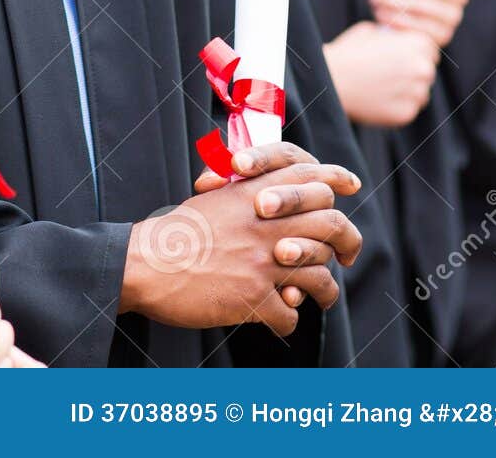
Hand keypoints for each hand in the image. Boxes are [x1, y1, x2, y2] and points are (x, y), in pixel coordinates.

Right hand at [121, 142, 361, 335]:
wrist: (144, 264)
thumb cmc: (175, 234)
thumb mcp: (214, 199)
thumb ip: (248, 195)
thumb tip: (277, 202)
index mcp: (254, 192)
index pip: (311, 177)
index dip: (336, 181)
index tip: (350, 187)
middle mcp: (266, 223)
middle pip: (331, 225)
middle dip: (347, 242)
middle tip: (347, 255)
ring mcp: (262, 261)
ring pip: (321, 275)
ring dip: (325, 291)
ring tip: (321, 297)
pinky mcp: (253, 298)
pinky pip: (290, 314)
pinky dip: (287, 318)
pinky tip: (279, 315)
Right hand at [323, 22, 438, 126]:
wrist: (329, 80)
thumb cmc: (346, 54)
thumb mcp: (368, 31)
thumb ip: (389, 36)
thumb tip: (396, 40)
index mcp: (417, 44)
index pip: (430, 50)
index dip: (415, 54)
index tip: (402, 59)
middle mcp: (421, 68)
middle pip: (427, 72)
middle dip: (413, 74)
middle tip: (390, 76)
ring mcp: (415, 93)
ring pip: (420, 94)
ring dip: (407, 92)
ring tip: (381, 89)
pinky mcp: (405, 114)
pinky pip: (408, 110)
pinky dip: (396, 107)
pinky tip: (377, 100)